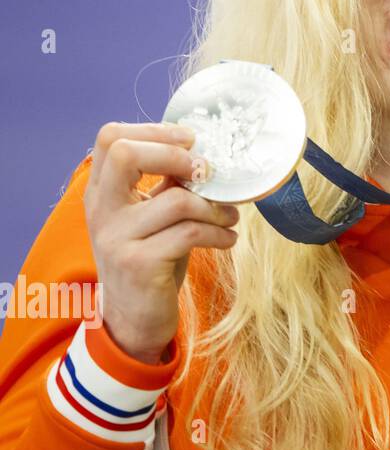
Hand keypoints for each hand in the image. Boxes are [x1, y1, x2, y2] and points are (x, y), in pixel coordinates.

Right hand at [82, 122, 239, 363]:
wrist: (134, 318)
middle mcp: (100, 210)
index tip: (190, 142)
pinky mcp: (139, 264)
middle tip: (207, 172)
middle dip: (176, 155)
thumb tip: (206, 153)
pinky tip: (227, 239)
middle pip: (124, 153)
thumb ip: (166, 184)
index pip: (110, 138)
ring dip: (216, 206)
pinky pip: (190, 233)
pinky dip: (219, 232)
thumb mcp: (152, 216)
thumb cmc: (151, 258)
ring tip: (230, 216)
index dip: (155, 131)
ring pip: (176, 199)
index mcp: (101, 191)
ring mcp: (116, 237)